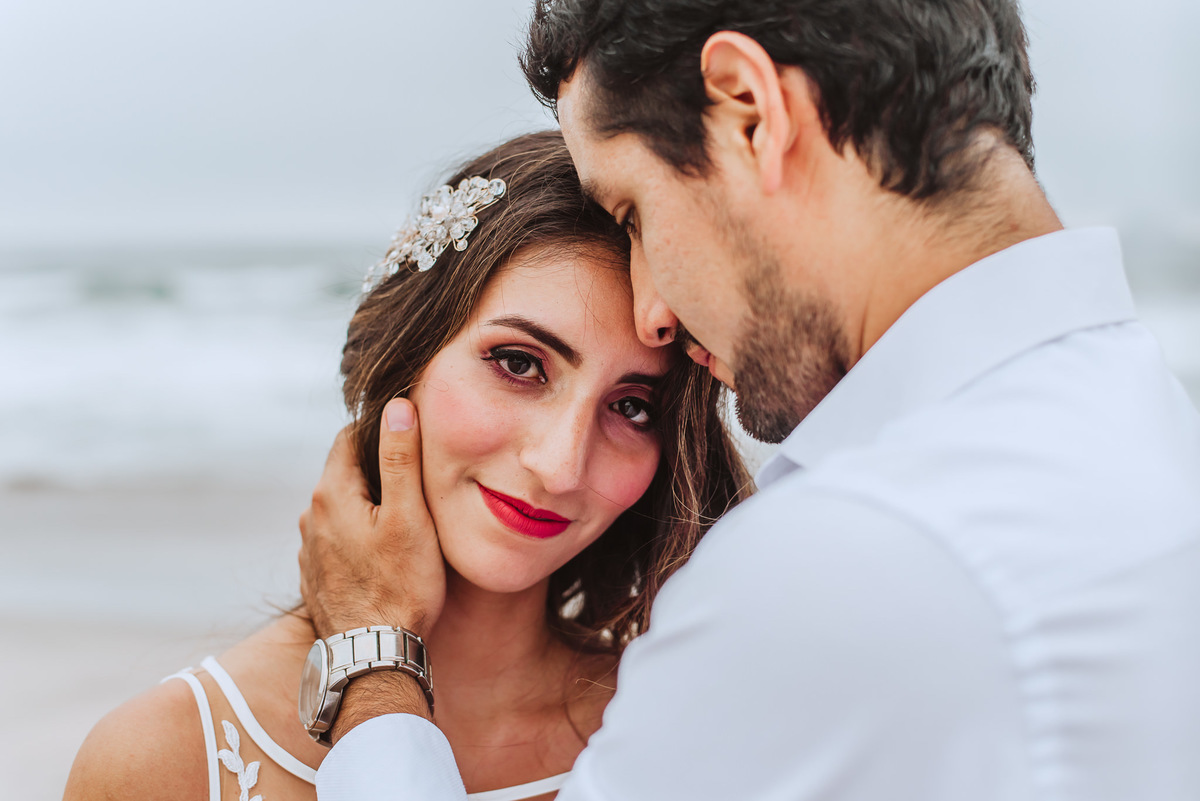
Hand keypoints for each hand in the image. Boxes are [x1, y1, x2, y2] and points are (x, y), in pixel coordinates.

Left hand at [298, 398, 445, 639]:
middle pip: (345, 473)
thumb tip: (397, 406)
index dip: (381, 430)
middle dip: (376, 468)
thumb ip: (401, 457)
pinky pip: (338, 540)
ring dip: (367, 505)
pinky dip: (359, 535)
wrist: (373, 656)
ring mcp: (311, 550)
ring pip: (341, 509)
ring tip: (405, 516)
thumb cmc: (401, 587)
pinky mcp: (317, 578)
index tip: (411, 434)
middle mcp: (311, 518)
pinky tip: (386, 552)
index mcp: (331, 495)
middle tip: (417, 475)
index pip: (349, 438)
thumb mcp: (410, 516)